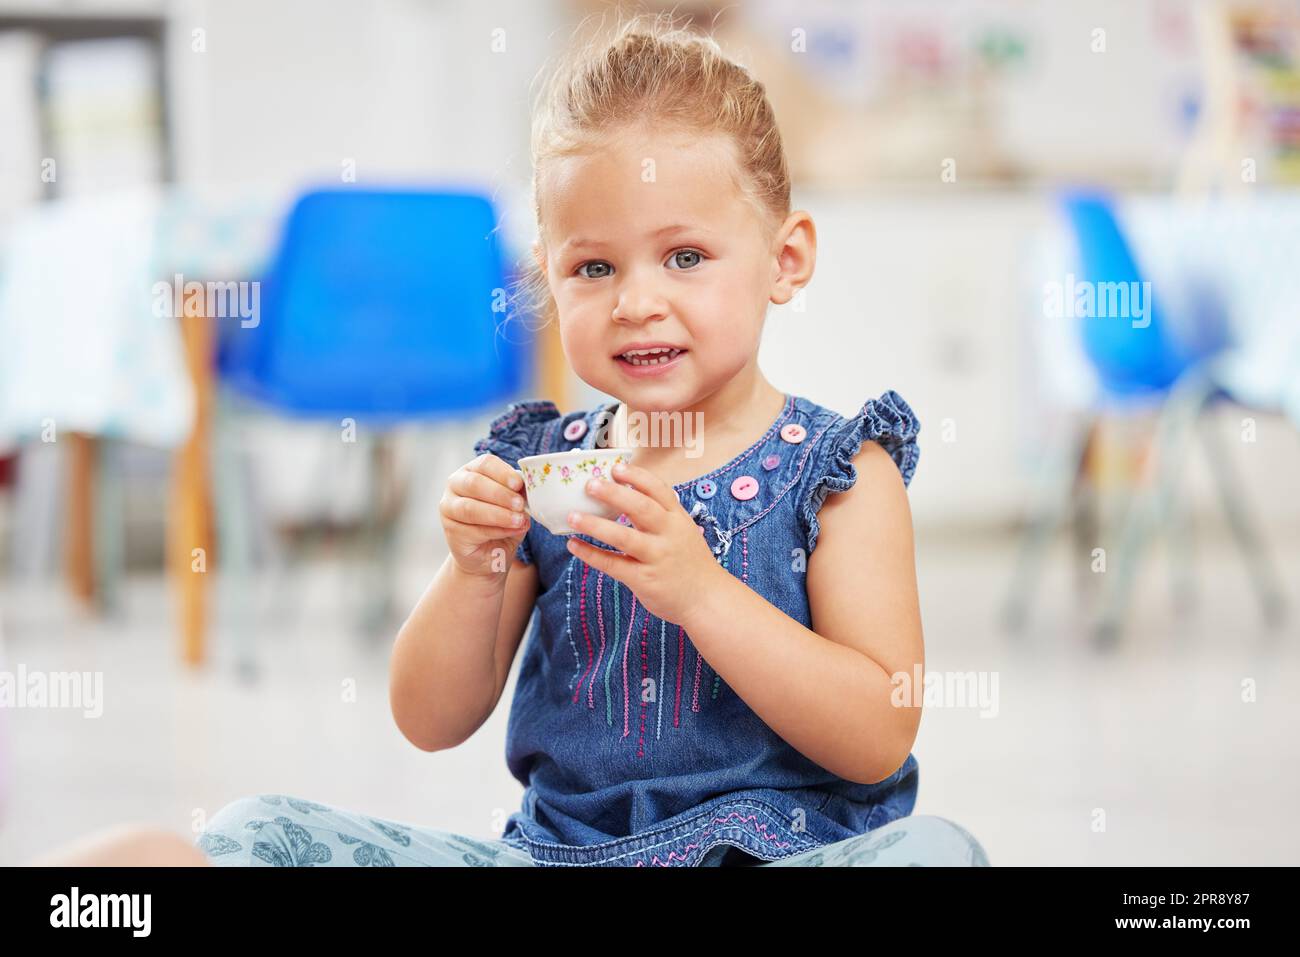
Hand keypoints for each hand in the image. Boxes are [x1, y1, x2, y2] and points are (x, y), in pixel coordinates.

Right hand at [439, 452, 529, 577]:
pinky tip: (512, 531)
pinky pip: (473, 529)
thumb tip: (529, 490)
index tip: (519, 484)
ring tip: (519, 520)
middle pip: (474, 483)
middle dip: (500, 494)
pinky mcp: (450, 530)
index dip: (502, 472)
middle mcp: (455, 485)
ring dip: (498, 514)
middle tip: (520, 504)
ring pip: (471, 508)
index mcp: (472, 470)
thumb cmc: (502, 523)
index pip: (485, 463)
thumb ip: (518, 496)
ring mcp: (449, 507)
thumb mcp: (514, 506)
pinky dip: (496, 531)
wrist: (488, 555)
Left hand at [564, 461, 727, 626]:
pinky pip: (613, 564)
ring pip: (623, 537)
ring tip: (572, 516)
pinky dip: (591, 554)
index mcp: (678, 519)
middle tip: (589, 484)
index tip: (616, 467)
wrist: (707, 600)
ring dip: (595, 525)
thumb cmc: (690, 563)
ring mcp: (656, 557)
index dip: (637, 477)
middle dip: (614, 494)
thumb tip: (623, 496)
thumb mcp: (683, 532)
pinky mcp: (644, 580)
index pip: (659, 490)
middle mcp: (668, 535)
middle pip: (641, 508)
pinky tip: (574, 546)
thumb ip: (660, 516)